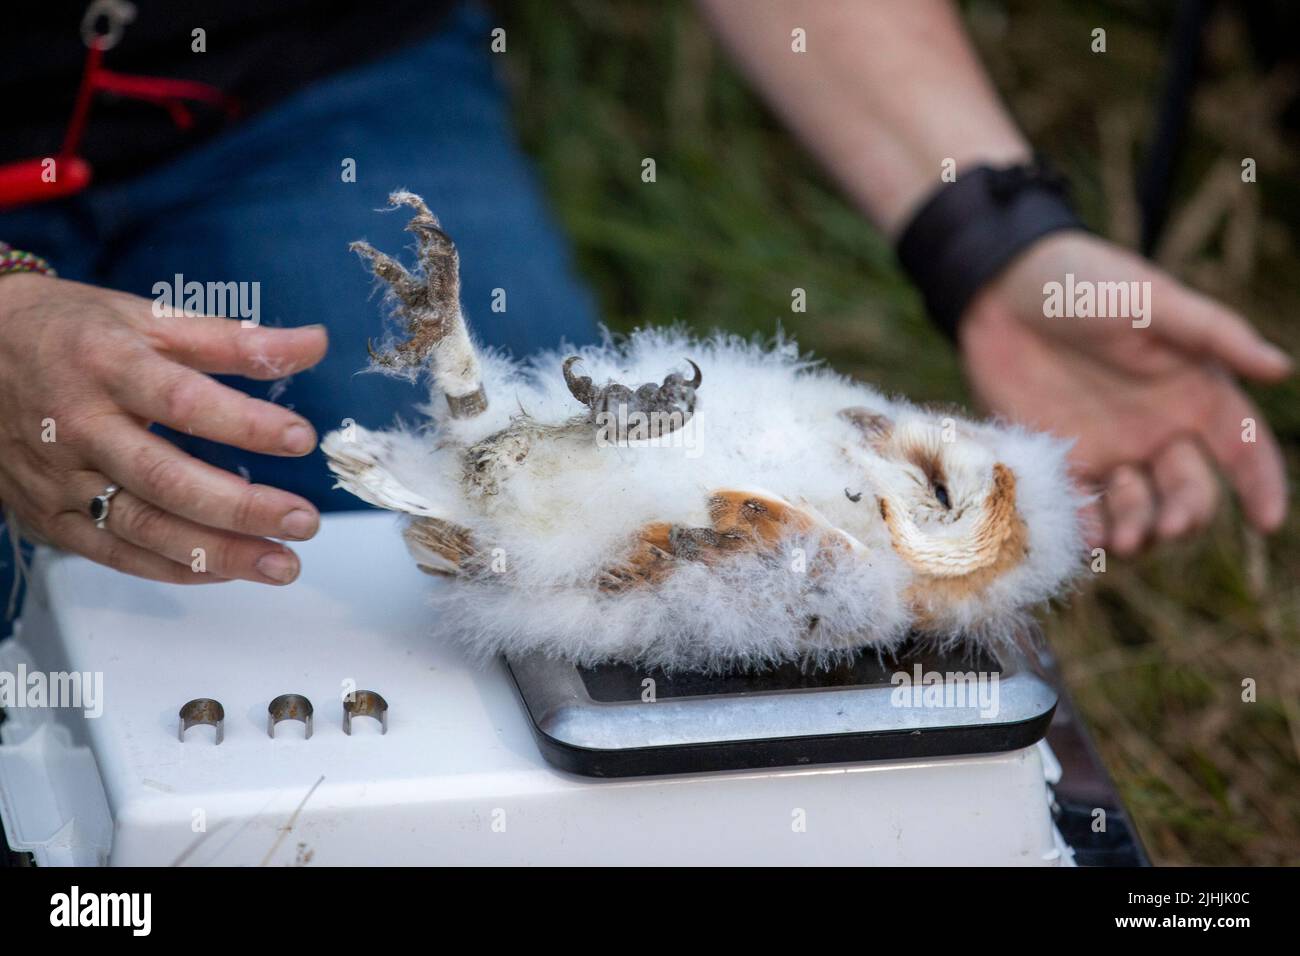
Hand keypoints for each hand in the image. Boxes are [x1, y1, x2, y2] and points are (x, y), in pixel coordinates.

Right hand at [0, 273, 328, 583]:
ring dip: (219, 553)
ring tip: (283, 564)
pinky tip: (227, 570)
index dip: (244, 423)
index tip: (302, 438)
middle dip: (242, 508)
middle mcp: (78, 426)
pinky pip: (116, 552)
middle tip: (305, 521)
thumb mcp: (149, 317)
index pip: (181, 400)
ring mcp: (57, 478)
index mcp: (106, 364)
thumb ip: (236, 339)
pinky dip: (175, 568)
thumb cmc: (72, 333)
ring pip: (143, 528)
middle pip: (164, 478)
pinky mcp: (46, 516)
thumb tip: (315, 343)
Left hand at [958, 231, 1290, 554]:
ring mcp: (1109, 450)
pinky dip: (1086, 529)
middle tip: (1169, 525)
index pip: (1243, 448)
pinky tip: (1087, 539)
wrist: (1002, 289)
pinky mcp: (1059, 460)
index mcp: (1194, 393)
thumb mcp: (1152, 301)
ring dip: (1138, 530)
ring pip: (1138, 511)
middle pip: (1189, 491)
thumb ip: (1213, 333)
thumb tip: (1280, 367)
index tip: (1267, 523)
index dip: (1262, 486)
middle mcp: (1158, 431)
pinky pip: (1080, 508)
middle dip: (1186, 514)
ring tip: (1124, 538)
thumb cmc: (1086, 282)